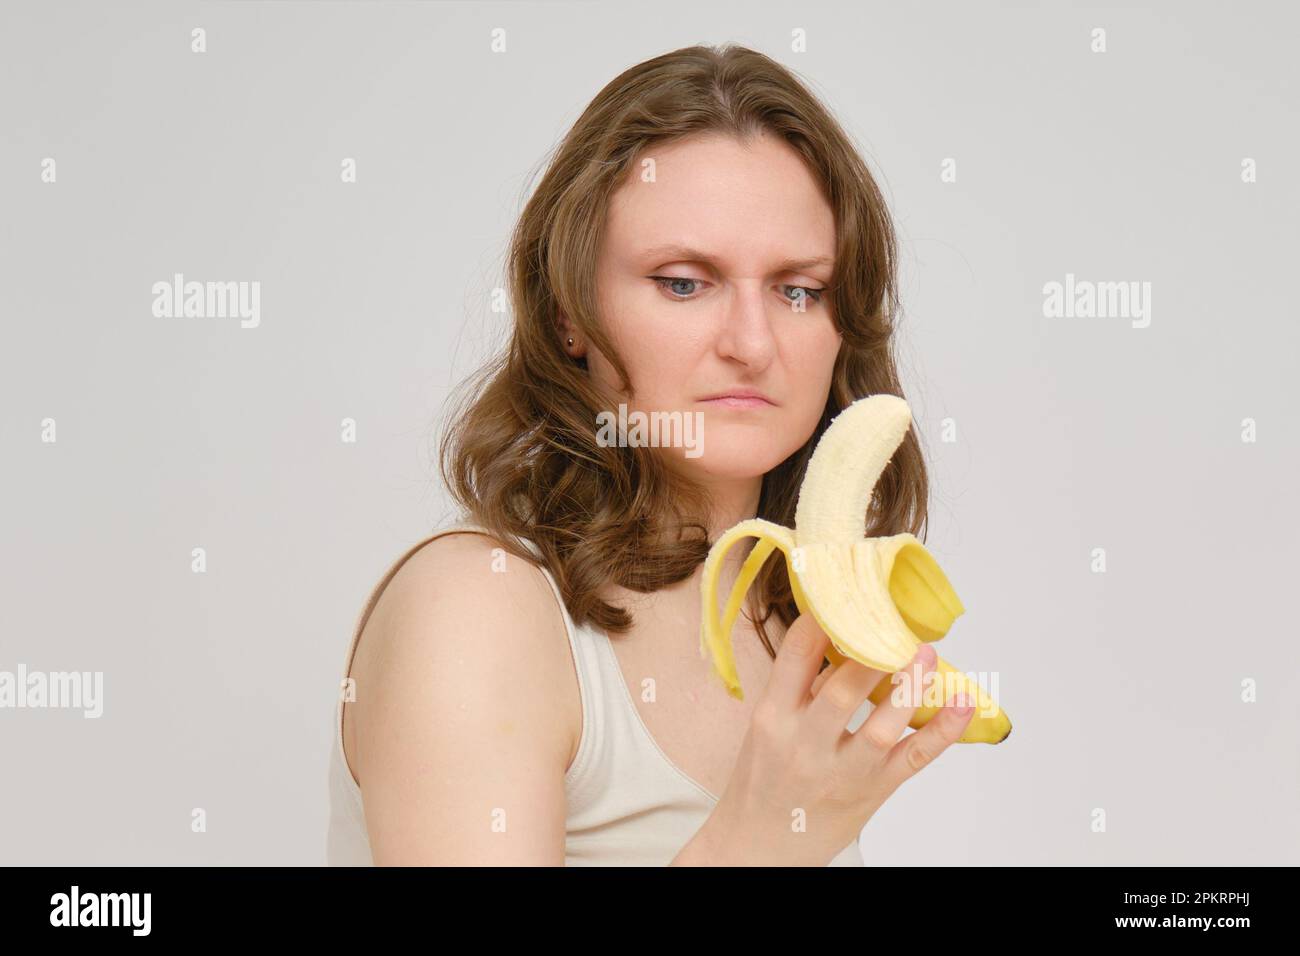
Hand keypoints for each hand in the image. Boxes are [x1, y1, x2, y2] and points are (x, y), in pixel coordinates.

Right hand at [703, 612, 974, 864]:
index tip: (845, 593)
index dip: (824, 619)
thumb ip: (799, 689)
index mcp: (772, 718)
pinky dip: (944, 731)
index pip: (797, 655)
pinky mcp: (873, 792)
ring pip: (883, 725)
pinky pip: (914, 758)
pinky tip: (963, 704)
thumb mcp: (764, 730)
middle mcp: (805, 744)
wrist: (757, 849)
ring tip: (927, 654)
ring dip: (910, 686)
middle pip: (843, 688)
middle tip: (894, 619)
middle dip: (873, 650)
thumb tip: (840, 640)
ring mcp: (842, 771)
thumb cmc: (761, 784)